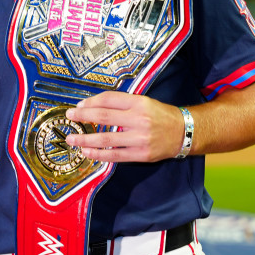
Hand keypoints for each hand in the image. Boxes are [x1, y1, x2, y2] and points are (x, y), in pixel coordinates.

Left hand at [63, 91, 182, 162]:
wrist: (185, 132)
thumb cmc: (160, 115)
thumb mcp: (144, 102)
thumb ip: (122, 104)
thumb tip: (93, 107)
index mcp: (139, 103)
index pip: (109, 99)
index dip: (91, 102)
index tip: (78, 106)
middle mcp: (139, 119)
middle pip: (105, 116)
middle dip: (83, 117)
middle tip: (69, 117)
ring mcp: (140, 138)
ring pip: (107, 139)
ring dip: (86, 140)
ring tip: (72, 140)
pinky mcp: (141, 154)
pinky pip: (115, 155)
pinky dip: (99, 154)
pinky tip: (87, 153)